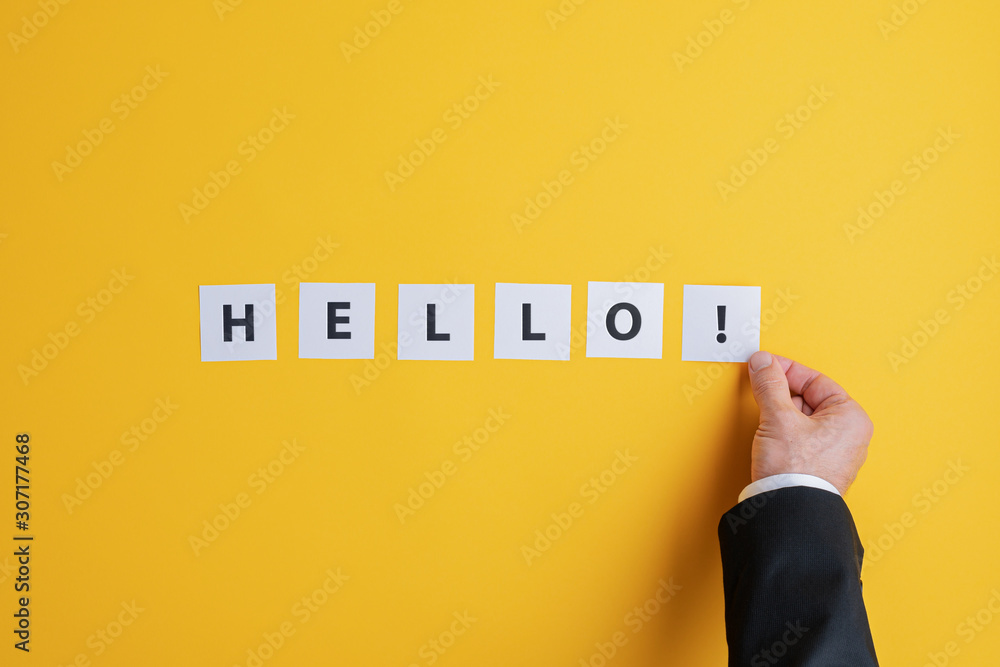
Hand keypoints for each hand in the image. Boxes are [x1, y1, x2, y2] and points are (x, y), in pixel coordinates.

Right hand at [746, 350, 872, 494]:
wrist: (789, 512)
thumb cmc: (796, 471)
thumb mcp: (778, 417)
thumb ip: (770, 384)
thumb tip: (763, 363)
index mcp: (851, 417)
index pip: (815, 380)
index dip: (786, 370)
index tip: (765, 365)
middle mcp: (849, 435)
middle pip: (809, 399)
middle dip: (781, 392)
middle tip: (759, 385)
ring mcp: (835, 454)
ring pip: (803, 419)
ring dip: (780, 412)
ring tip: (763, 413)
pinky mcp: (819, 467)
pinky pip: (801, 438)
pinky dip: (783, 431)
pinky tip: (769, 434)